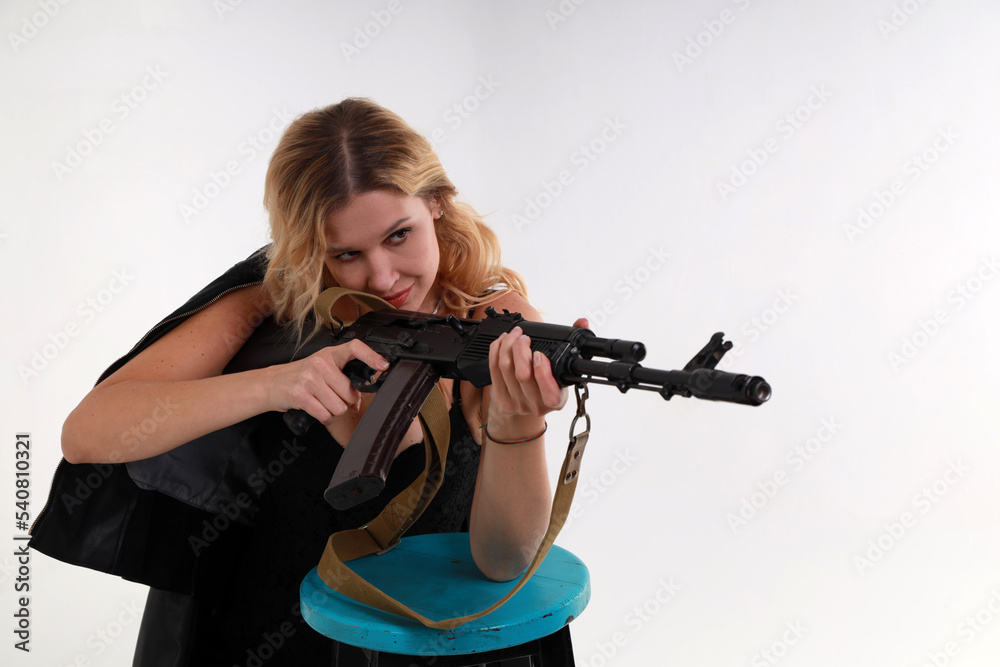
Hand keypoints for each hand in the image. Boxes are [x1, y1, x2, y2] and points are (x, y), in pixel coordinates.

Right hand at [263, 340, 389, 423]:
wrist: (272, 383)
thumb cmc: (303, 376)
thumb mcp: (324, 369)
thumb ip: (344, 379)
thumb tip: (359, 400)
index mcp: (330, 354)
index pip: (355, 348)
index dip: (371, 356)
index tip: (383, 365)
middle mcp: (321, 363)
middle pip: (350, 392)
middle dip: (347, 402)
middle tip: (336, 399)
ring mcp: (310, 379)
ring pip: (339, 406)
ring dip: (334, 411)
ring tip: (323, 403)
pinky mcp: (301, 395)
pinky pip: (325, 414)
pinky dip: (324, 417)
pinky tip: (317, 409)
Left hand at [486, 318, 588, 436]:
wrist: (527, 406)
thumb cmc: (548, 384)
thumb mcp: (563, 372)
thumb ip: (574, 345)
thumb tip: (582, 322)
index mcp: (555, 401)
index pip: (549, 392)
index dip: (542, 371)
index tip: (539, 354)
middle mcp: (536, 405)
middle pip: (522, 375)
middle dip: (521, 349)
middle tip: (524, 337)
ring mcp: (516, 403)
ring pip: (505, 369)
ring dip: (507, 345)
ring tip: (514, 335)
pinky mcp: (500, 398)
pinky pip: (493, 369)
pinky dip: (496, 350)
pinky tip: (502, 342)